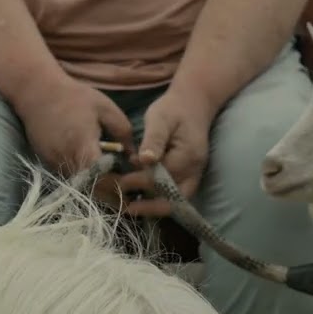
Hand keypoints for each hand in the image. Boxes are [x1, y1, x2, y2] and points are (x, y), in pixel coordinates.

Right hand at [12, 75, 135, 179]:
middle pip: (91, 188)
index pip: (102, 177)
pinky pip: (71, 179)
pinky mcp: (48, 164)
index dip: (118, 184)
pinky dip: (85, 181)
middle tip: (129, 190)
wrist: (37, 93)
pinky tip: (96, 174)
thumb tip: (134, 156)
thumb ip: (123, 132)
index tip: (133, 182)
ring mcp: (54, 164)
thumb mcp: (106, 108)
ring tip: (116, 184)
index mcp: (82, 145)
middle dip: (111, 192)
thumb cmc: (74, 97)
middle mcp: (66, 160)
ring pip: (80, 187)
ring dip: (98, 188)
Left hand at [125, 88, 215, 217]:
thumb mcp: (160, 118)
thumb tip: (145, 160)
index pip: (160, 178)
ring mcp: (194, 176)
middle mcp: (194, 170)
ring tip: (128, 208)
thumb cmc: (173, 110)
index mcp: (187, 156)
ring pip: (175, 202)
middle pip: (173, 199)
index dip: (138, 182)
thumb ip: (154, 139)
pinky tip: (139, 200)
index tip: (118, 182)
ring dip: (153, 207)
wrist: (194, 104)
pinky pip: (175, 196)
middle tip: (123, 207)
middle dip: (148, 206)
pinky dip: (158, 201)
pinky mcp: (189, 177)